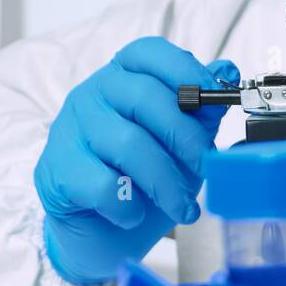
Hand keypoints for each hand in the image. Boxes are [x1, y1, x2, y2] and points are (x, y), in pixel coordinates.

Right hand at [34, 36, 238, 284]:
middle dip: (185, 137)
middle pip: (144, 97)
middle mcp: (92, 94)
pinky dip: (128, 206)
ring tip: (183, 208)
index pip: (149, 53)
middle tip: (205, 167)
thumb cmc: (140, 179)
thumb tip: (227, 70)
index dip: (185, 70)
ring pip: (128, 144)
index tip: (214, 98)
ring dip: (166, 183)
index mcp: (121, 77)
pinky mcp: (57, 169)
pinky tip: (132, 214)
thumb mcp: (178, 143)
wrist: (99, 233)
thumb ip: (200, 110)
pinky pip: (103, 184)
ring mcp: (70, 129)